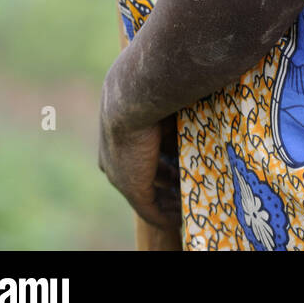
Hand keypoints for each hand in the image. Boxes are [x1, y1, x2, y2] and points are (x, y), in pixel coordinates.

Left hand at [98, 89, 181, 229]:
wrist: (136, 92)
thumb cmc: (154, 86)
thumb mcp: (163, 101)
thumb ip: (173, 118)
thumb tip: (191, 123)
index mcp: (117, 129)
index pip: (138, 151)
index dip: (160, 157)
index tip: (180, 160)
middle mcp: (112, 154)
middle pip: (143, 174)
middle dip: (166, 179)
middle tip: (188, 182)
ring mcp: (119, 172)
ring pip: (146, 192)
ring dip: (168, 199)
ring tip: (190, 200)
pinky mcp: (131, 187)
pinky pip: (150, 209)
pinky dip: (167, 215)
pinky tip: (183, 217)